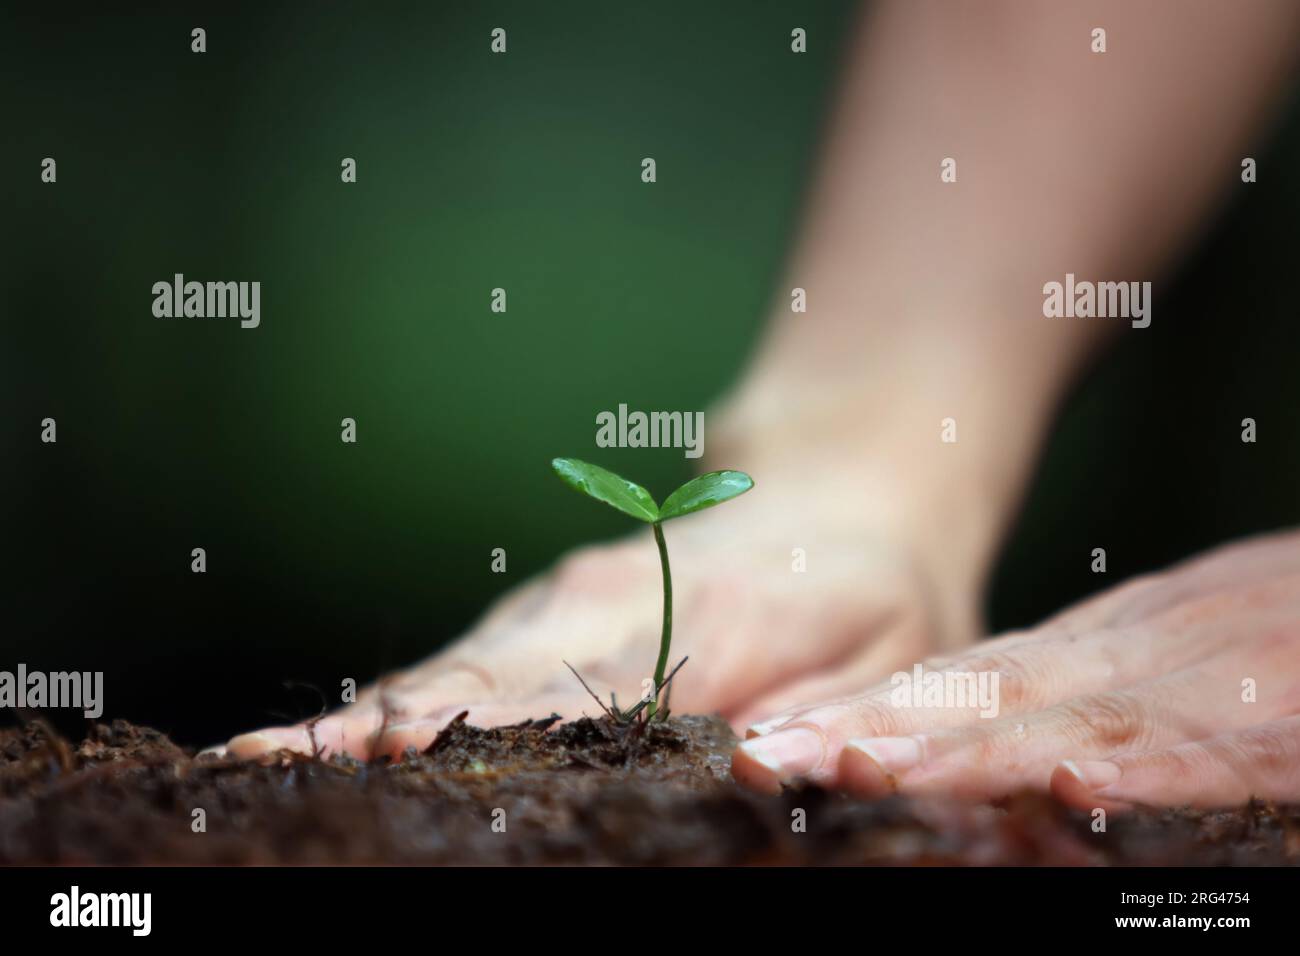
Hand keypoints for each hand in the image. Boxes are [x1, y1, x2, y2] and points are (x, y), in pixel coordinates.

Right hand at [225, 477, 976, 759]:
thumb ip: (827, 711)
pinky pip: (457, 670)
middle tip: (264, 764)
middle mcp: (598, 609)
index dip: (464, 720)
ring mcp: (562, 611)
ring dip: (354, 718)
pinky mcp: (551, 621)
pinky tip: (330, 740)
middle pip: (464, 676)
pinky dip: (387, 706)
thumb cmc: (871, 586)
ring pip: (441, 673)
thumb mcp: (889, 652)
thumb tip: (756, 769)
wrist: (838, 488)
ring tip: (259, 758)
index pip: (558, 684)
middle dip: (367, 728)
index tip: (376, 750)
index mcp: (682, 620)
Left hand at [734, 528, 1299, 810]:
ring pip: (1073, 714)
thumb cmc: (1280, 638)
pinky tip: (1074, 780)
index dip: (864, 712)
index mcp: (1099, 642)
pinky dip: (1144, 762)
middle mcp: (1138, 651)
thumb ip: (1081, 693)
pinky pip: (1214, 746)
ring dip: (963, 747)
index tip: (773, 742)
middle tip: (768, 760)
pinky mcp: (1290, 722)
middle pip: (986, 694)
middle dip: (871, 730)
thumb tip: (991, 740)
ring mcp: (1213, 678)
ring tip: (859, 764)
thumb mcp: (1167, 652)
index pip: (960, 679)